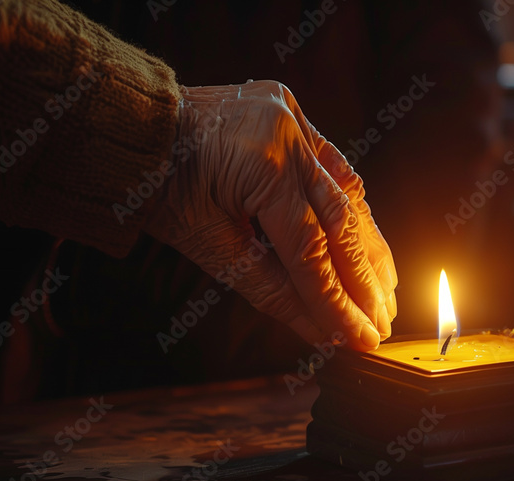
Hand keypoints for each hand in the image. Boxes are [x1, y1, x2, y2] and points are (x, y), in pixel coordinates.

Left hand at [144, 81, 396, 350]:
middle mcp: (286, 134)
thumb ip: (270, 289)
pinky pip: (333, 166)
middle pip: (340, 222)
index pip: (311, 250)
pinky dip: (350, 208)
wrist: (128, 127)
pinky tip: (367, 242)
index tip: (361, 338)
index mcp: (260, 166)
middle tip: (383, 323)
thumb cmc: (155, 187)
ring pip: (347, 192)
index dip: (338, 301)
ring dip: (368, 246)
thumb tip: (321, 332)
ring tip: (385, 292)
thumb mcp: (207, 246)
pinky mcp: (292, 111)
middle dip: (364, 279)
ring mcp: (292, 115)